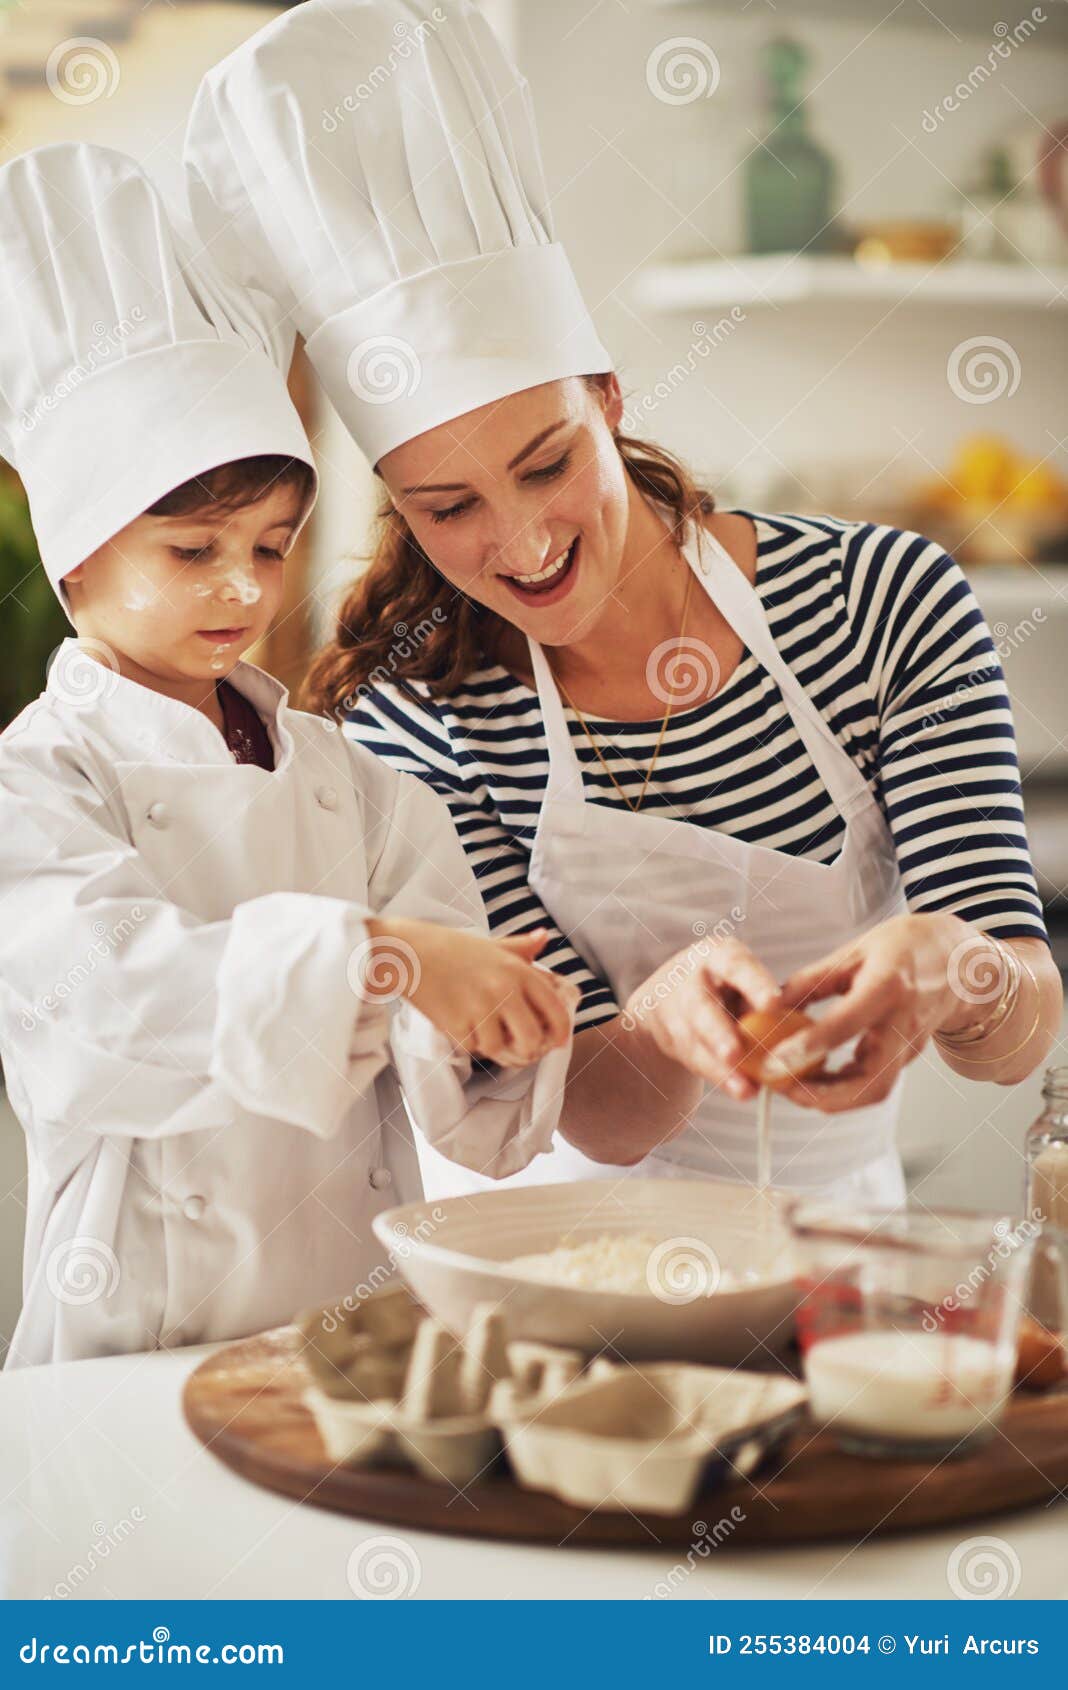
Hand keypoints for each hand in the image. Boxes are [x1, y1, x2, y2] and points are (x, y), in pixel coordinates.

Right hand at [365, 919, 576, 1067]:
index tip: (557, 1040)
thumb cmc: (450, 948)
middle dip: (529, 1049)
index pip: (554, 1008)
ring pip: (500, 1048)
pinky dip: (469, 1043)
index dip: (561, 1030)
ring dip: (492, 1045)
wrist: (408, 952)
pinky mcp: (457, 1024)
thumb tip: (544, 936)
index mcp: (517, 969)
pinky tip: (461, 1024)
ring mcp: (480, 1008)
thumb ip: (521, 947)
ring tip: (481, 1029)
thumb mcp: (491, 944)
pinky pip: (473, 1048)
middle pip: (532, 1038)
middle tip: (519, 1047)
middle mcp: (503, 989)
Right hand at [625, 935, 782, 1101]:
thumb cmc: (727, 986)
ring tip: (746, 1089)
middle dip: (719, 1033)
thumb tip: (805, 1033)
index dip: (755, 985)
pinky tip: (741, 1091)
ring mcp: (676, 1010)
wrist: (669, 996)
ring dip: (720, 1068)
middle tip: (736, 1054)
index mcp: (720, 956)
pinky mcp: (669, 1037)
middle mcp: (693, 979)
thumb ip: (765, 1001)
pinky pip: (694, 1059)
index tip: (774, 1005)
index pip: (737, 967)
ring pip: (695, 1041)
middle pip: (702, 1007)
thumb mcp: (743, 980)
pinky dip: (719, 1077)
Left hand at [767, 911, 985, 1111]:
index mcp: (889, 986)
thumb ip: (814, 978)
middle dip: (825, 1096)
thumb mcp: (856, 950)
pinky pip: (875, 1082)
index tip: (775, 1060)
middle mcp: (904, 1023)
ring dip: (831, 1098)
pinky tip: (814, 1079)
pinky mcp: (908, 1057)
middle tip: (783, 1089)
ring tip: (791, 1087)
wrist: (962, 962)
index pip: (848, 1024)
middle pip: (872, 1081)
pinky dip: (843, 1088)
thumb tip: (772, 1001)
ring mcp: (910, 1045)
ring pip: (874, 1090)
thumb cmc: (907, 948)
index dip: (810, 1046)